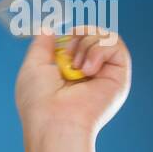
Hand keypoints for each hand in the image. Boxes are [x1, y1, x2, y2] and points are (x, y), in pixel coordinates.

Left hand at [15, 25, 131, 140]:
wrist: (55, 122)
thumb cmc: (39, 102)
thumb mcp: (33, 66)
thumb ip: (41, 45)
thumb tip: (48, 28)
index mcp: (69, 71)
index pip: (77, 38)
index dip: (70, 34)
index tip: (61, 47)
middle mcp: (89, 72)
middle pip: (92, 32)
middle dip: (78, 35)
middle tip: (68, 56)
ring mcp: (104, 74)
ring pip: (104, 35)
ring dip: (87, 43)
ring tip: (78, 68)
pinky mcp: (119, 75)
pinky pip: (115, 44)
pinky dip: (99, 49)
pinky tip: (88, 70)